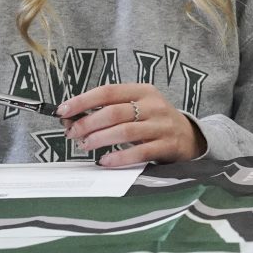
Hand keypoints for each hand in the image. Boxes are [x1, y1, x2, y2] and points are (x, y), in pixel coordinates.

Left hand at [58, 83, 203, 166]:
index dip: (83, 101)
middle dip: (88, 123)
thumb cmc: (153, 122)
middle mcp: (154, 105)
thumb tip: (72, 118)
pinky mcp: (167, 145)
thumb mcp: (137, 108)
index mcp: (143, 91)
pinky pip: (140, 152)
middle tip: (73, 133)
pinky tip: (105, 161)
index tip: (63, 111)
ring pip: (125, 131)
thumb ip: (109, 111)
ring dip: (100, 139)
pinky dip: (119, 157)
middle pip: (114, 112)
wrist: (189, 137)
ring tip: (85, 145)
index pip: (108, 91)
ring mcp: (162, 125)